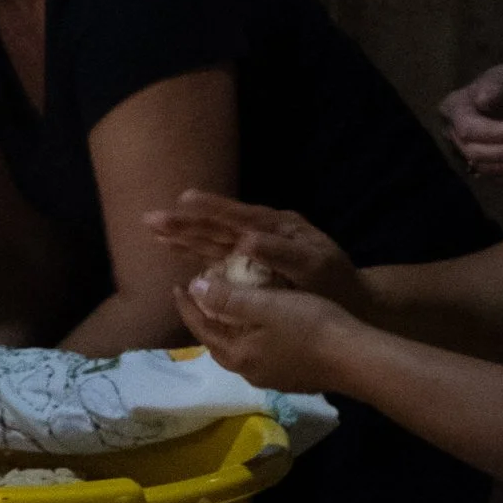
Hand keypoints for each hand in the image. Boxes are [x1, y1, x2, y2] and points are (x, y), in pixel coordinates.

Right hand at [143, 191, 366, 313]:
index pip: (240, 216)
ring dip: (182, 235)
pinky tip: (172, 249)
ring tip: (153, 230)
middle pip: (218, 225)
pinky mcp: (250, 266)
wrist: (352, 303)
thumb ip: (283, 253)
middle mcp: (262, 234)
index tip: (183, 199)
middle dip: (184, 221)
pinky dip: (194, 253)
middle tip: (149, 217)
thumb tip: (247, 240)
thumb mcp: (316, 268)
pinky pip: (216, 256)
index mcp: (279, 228)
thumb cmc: (335, 284)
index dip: (211, 208)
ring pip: (212, 239)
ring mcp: (254, 249)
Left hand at [174, 263, 355, 393]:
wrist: (356, 358)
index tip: (178, 284)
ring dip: (228, 330)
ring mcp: (272, 379)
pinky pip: (259, 355)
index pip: (201, 328)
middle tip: (200, 296)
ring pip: (238, 351)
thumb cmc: (310, 325)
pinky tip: (260, 328)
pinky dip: (249, 338)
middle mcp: (249, 372)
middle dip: (205, 319)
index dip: (188, 305)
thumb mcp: (267, 305)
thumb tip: (194, 288)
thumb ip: (228, 298)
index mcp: (238, 354)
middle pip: (217, 344)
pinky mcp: (291, 378)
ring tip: (226, 309)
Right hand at [440, 61, 502, 189]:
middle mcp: (454, 133)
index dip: (492, 134)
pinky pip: (495, 178)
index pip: (467, 128)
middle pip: (474, 152)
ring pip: (484, 168)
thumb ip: (495, 85)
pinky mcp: (483, 164)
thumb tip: (482, 100)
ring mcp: (466, 152)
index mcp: (454, 108)